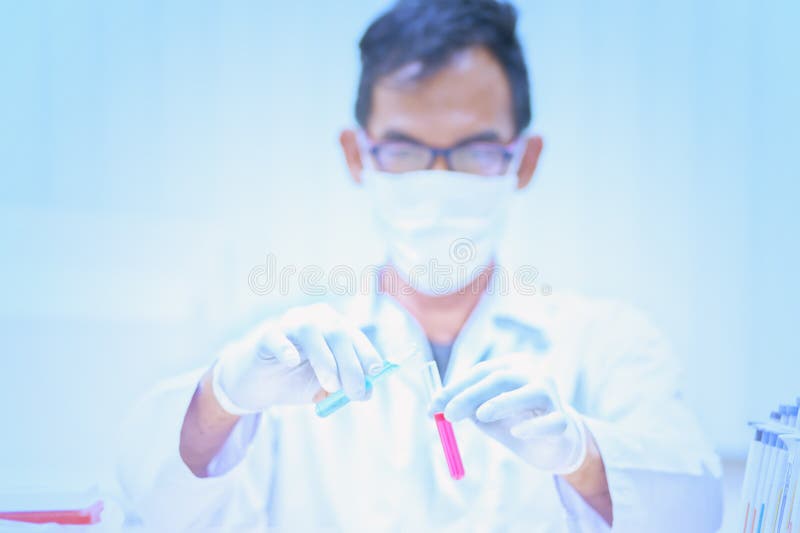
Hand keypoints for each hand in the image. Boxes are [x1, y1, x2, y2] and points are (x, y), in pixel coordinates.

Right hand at [212, 303, 383, 414]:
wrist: (256, 385)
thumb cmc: (295, 380)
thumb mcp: (324, 387)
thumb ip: (346, 387)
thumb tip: (368, 392)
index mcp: (332, 328)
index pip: (354, 336)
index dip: (366, 353)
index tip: (376, 373)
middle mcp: (314, 319)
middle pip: (337, 332)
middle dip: (350, 363)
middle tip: (354, 392)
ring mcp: (288, 324)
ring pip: (311, 331)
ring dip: (325, 359)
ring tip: (330, 386)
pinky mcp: (265, 336)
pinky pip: (277, 337)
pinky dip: (286, 348)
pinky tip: (291, 362)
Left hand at [429, 353, 587, 473]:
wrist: (553, 446)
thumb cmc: (515, 422)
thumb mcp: (486, 414)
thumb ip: (465, 407)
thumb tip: (437, 407)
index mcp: (513, 366)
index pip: (481, 372)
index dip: (455, 388)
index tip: (433, 407)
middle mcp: (534, 374)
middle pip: (501, 379)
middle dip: (470, 396)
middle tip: (448, 415)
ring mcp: (552, 396)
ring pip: (529, 394)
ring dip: (503, 403)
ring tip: (481, 415)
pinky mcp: (563, 421)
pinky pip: (550, 422)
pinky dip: (533, 426)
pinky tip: (518, 432)